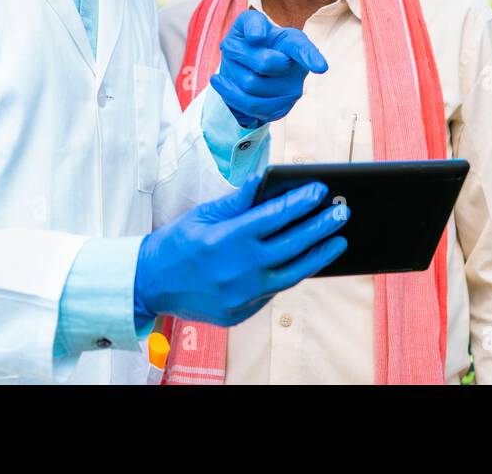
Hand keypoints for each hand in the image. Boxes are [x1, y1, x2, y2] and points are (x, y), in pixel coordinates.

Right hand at [133, 174, 348, 328]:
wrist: (149, 285)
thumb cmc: (175, 243)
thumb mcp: (202, 215)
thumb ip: (237, 200)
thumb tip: (264, 179)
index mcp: (227, 239)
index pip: (274, 217)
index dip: (300, 202)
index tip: (320, 190)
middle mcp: (239, 269)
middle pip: (292, 244)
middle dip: (321, 226)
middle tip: (342, 211)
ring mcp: (242, 294)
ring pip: (292, 273)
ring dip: (319, 255)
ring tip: (338, 240)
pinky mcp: (242, 312)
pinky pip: (276, 290)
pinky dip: (294, 274)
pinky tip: (309, 261)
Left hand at [209, 9, 327, 126]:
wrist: (245, 68)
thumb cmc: (250, 42)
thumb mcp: (248, 24)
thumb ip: (252, 22)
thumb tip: (257, 38)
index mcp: (294, 43)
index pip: (302, 49)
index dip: (311, 57)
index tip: (320, 67)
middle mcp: (298, 69)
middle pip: (264, 62)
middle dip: (241, 53)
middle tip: (235, 49)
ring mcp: (290, 93)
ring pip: (250, 84)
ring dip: (233, 71)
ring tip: (233, 64)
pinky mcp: (278, 111)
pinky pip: (248, 105)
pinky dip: (228, 91)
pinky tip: (219, 81)